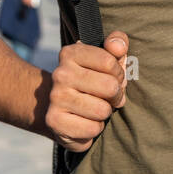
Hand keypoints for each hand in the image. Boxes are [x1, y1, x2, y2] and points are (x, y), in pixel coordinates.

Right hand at [44, 31, 127, 152]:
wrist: (62, 109)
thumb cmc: (93, 81)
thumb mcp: (107, 58)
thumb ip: (117, 44)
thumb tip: (118, 46)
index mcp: (71, 53)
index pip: (109, 62)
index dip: (118, 74)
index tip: (113, 77)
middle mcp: (60, 73)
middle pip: (109, 87)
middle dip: (116, 95)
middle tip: (108, 97)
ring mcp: (55, 97)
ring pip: (102, 110)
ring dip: (105, 113)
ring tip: (95, 109)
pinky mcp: (54, 121)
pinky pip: (92, 129)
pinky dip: (94, 128)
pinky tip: (86, 121)